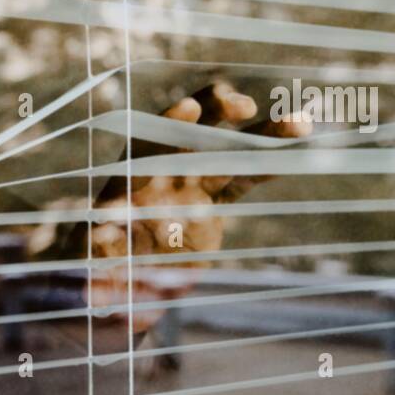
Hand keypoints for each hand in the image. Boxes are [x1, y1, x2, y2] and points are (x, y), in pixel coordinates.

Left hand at [86, 82, 313, 332]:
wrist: (120, 288)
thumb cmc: (96, 273)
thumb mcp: (93, 266)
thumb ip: (99, 249)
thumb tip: (100, 236)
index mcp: (127, 182)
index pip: (146, 145)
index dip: (167, 125)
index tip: (189, 108)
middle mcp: (158, 175)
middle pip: (189, 134)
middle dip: (214, 113)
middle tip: (241, 106)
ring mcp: (188, 186)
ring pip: (226, 153)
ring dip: (260, 135)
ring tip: (299, 122)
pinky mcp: (210, 204)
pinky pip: (241, 180)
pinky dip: (267, 167)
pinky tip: (300, 152)